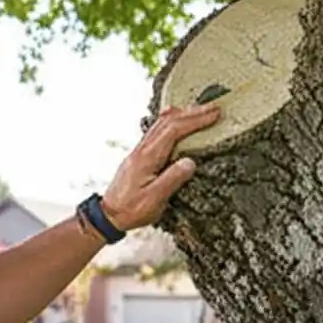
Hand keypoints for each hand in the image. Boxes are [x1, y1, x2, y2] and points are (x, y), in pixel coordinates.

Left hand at [100, 103, 222, 230]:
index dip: (195, 120)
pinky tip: (177, 122)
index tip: (214, 115)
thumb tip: (191, 162)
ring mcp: (140, 150)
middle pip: (168, 121)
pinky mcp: (140, 155)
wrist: (109, 214)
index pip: (174, 130)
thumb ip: (172, 179)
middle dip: (193, 112)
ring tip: (200, 111)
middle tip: (214, 108)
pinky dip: (171, 122)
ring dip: (182, 115)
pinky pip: (157, 131)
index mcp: (147, 157)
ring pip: (161, 124)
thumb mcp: (154, 200)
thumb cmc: (130, 209)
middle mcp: (143, 149)